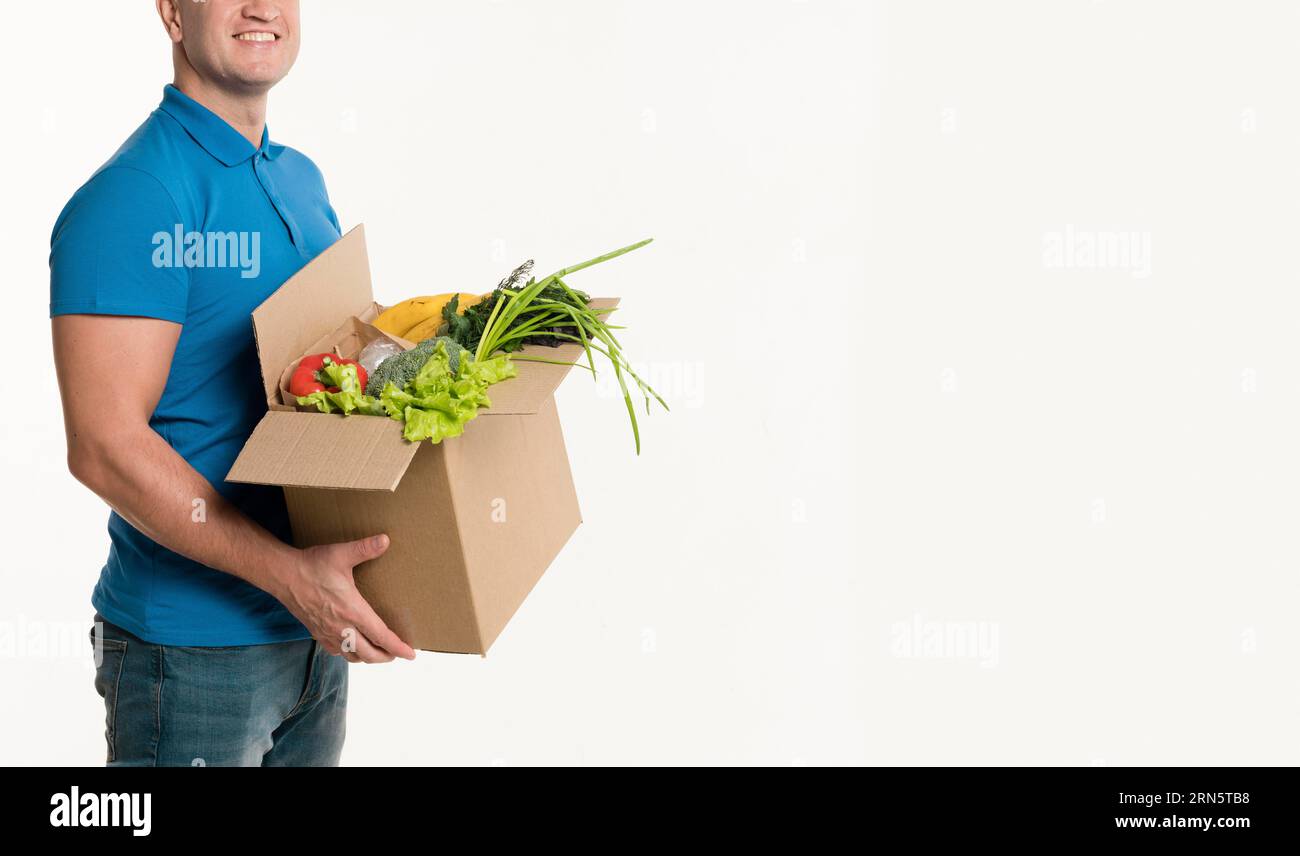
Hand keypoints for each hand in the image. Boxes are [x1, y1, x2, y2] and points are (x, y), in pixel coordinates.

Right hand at [274, 533, 416, 662]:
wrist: (282, 575)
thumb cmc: (312, 565)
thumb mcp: (341, 554)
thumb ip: (365, 548)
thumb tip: (385, 540)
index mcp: (352, 611)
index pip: (381, 636)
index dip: (398, 648)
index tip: (411, 655)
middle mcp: (341, 627)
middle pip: (369, 654)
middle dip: (386, 657)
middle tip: (397, 653)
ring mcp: (327, 633)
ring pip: (353, 656)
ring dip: (368, 657)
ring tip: (378, 651)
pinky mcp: (316, 633)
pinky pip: (337, 652)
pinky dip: (349, 653)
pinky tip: (353, 646)